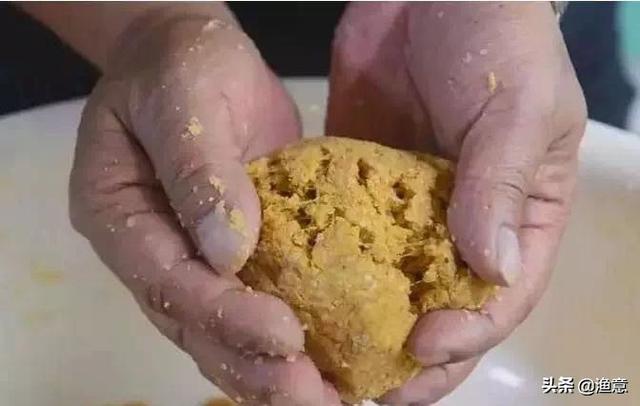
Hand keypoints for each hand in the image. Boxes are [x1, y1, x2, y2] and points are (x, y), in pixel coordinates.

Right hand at [69, 7, 338, 404]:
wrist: (198, 53)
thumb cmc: (181, 63)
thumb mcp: (183, 99)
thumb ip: (199, 172)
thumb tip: (227, 252)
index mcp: (118, 215)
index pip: (166, 280)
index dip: (222, 314)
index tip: (285, 336)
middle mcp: (151, 250)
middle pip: (192, 324)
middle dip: (252, 365)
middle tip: (312, 397)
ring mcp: (190, 256)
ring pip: (221, 330)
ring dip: (270, 369)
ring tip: (326, 398)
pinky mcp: (235, 251)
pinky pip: (254, 302)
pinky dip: (285, 339)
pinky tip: (328, 362)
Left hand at [327, 2, 585, 403]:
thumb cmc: (497, 37)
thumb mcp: (518, 104)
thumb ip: (500, 183)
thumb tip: (488, 272)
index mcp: (517, 218)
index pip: (499, 297)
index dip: (466, 335)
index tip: (421, 349)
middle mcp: (461, 226)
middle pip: (439, 310)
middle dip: (406, 358)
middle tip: (361, 389)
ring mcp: (406, 210)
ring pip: (385, 286)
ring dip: (356, 328)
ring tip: (318, 362)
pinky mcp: (359, 188)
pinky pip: (341, 239)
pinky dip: (321, 272)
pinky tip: (291, 297)